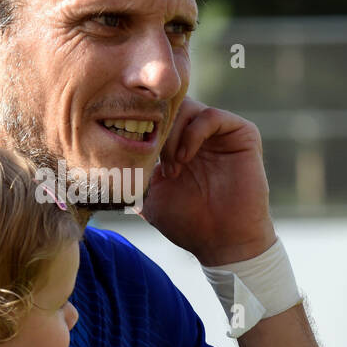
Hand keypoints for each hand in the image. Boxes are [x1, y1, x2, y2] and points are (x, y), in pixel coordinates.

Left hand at [144, 98, 276, 264]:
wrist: (224, 241)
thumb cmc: (188, 223)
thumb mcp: (149, 197)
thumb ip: (133, 176)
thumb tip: (104, 163)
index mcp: (178, 144)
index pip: (156, 114)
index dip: (140, 126)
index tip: (131, 151)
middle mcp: (199, 134)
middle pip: (169, 105)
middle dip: (156, 129)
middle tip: (153, 160)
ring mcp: (220, 133)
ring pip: (187, 106)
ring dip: (172, 134)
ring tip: (172, 166)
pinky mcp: (242, 134)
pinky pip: (211, 115)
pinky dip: (192, 133)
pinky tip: (185, 158)